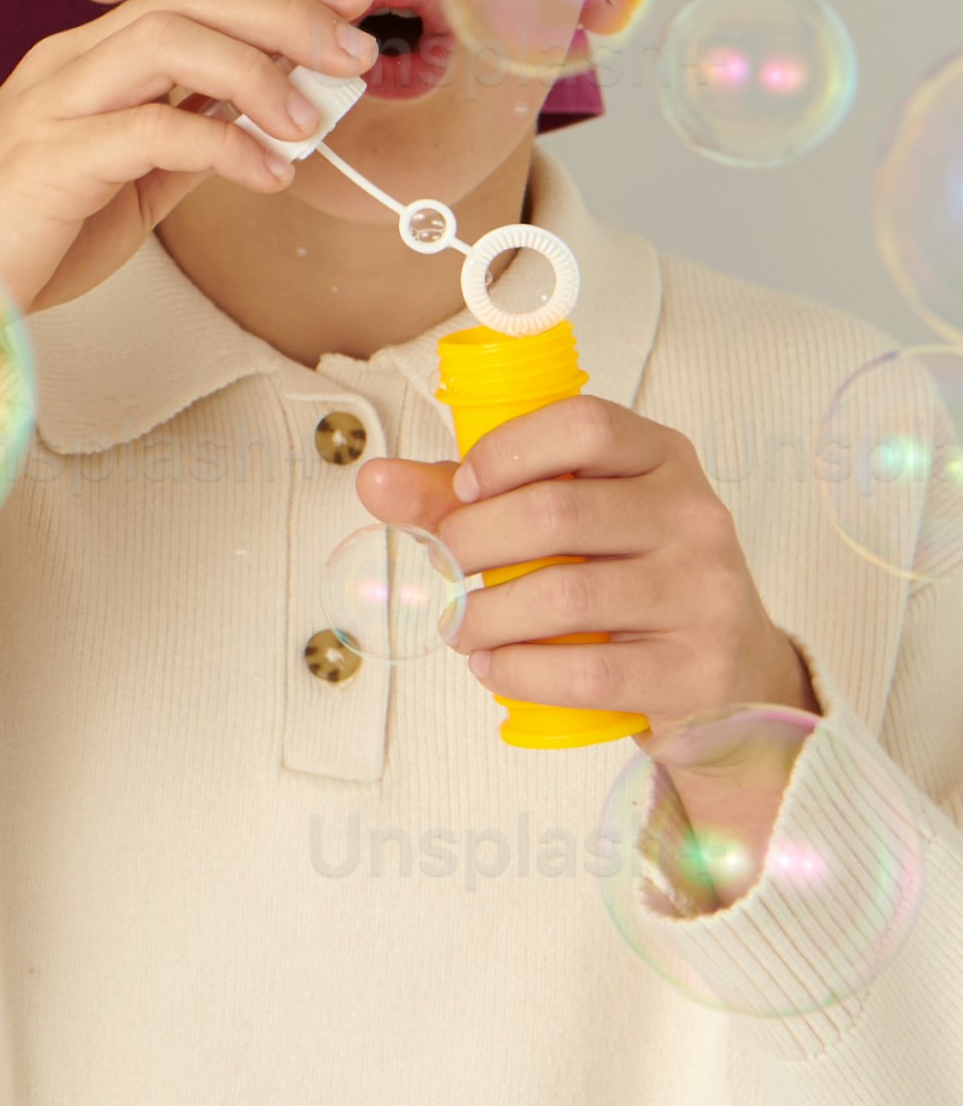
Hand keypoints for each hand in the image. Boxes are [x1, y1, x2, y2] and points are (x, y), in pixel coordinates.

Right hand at [0, 0, 380, 361]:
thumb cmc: (12, 242)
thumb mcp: (120, 185)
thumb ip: (183, 144)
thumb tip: (266, 122)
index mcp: (85, 61)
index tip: (352, 0)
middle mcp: (68, 65)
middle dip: (285, 15)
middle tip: (357, 51)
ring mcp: (53, 105)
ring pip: (170, 39)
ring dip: (259, 69)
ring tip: (313, 118)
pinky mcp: (50, 160)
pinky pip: (153, 129)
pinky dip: (224, 145)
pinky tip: (267, 173)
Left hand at [356, 402, 813, 740]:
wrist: (729, 680)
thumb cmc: (629, 584)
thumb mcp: (569, 526)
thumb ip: (471, 498)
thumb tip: (375, 481)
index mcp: (663, 460)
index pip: (584, 425)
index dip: (506, 451)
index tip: (461, 488)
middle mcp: (695, 516)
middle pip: (557, 512)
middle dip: (471, 543)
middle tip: (444, 568)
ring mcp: (705, 593)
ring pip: (565, 595)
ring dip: (485, 615)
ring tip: (461, 627)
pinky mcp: (697, 668)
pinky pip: (587, 669)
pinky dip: (520, 670)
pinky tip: (496, 666)